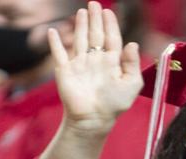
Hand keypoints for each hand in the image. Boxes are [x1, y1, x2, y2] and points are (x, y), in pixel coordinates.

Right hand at [50, 2, 143, 133]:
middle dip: (95, 19)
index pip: (111, 38)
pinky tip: (53, 31)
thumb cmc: (114, 105)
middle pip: (95, 35)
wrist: (93, 119)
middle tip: (94, 3)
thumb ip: (133, 64)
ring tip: (82, 11)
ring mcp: (79, 64)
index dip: (110, 24)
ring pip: (79, 39)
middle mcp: (95, 61)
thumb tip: (132, 43)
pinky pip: (58, 53)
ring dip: (80, 25)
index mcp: (111, 63)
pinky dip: (54, 42)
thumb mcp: (131, 84)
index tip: (108, 11)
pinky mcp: (64, 70)